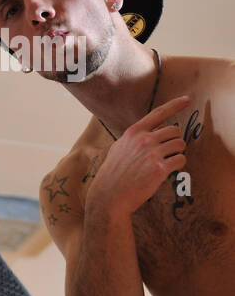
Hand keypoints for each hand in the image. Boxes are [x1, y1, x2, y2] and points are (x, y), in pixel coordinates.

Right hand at [85, 95, 189, 219]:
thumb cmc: (113, 174)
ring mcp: (152, 154)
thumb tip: (151, 131)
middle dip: (174, 141)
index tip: (187, 99)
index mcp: (133, 133)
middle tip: (165, 152)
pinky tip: (167, 170)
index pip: (158, 113)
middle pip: (174, 131)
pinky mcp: (160, 168)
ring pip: (180, 145)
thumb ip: (134, 138)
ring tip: (164, 162)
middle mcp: (143, 140)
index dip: (175, 105)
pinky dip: (178, 165)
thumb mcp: (118, 149)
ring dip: (176, 153)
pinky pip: (181, 159)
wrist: (109, 196)